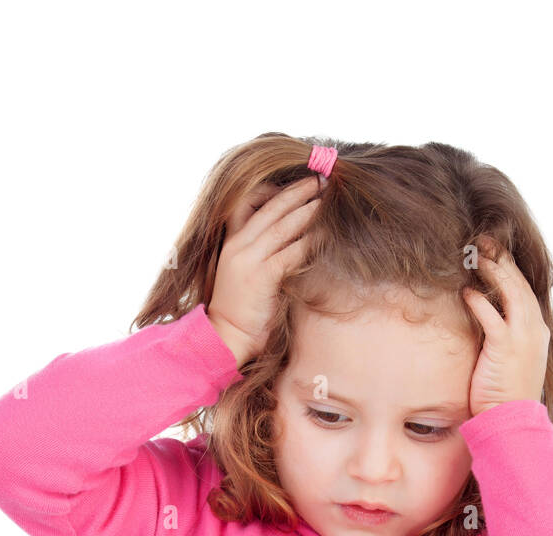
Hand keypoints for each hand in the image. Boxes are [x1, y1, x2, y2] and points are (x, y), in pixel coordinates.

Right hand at [207, 176, 323, 367]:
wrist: (227, 337)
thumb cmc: (241, 311)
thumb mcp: (245, 274)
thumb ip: (261, 255)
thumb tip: (290, 241)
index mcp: (233, 242)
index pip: (249, 203)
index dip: (274, 190)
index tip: (295, 184)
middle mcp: (239, 246)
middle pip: (271, 208)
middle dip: (298, 192)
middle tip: (320, 180)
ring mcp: (249, 260)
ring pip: (283, 225)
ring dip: (307, 209)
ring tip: (326, 198)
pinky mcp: (262, 276)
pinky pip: (291, 252)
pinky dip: (310, 241)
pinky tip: (325, 234)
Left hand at [462, 235, 550, 415]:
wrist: (511, 420)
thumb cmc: (504, 394)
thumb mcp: (509, 359)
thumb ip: (501, 335)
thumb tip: (482, 317)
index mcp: (535, 330)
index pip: (523, 289)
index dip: (508, 268)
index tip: (493, 251)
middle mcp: (533, 329)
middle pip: (518, 284)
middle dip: (501, 259)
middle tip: (483, 241)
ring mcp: (522, 337)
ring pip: (510, 293)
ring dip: (493, 272)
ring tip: (476, 255)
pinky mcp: (506, 348)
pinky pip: (492, 317)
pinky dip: (480, 302)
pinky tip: (467, 291)